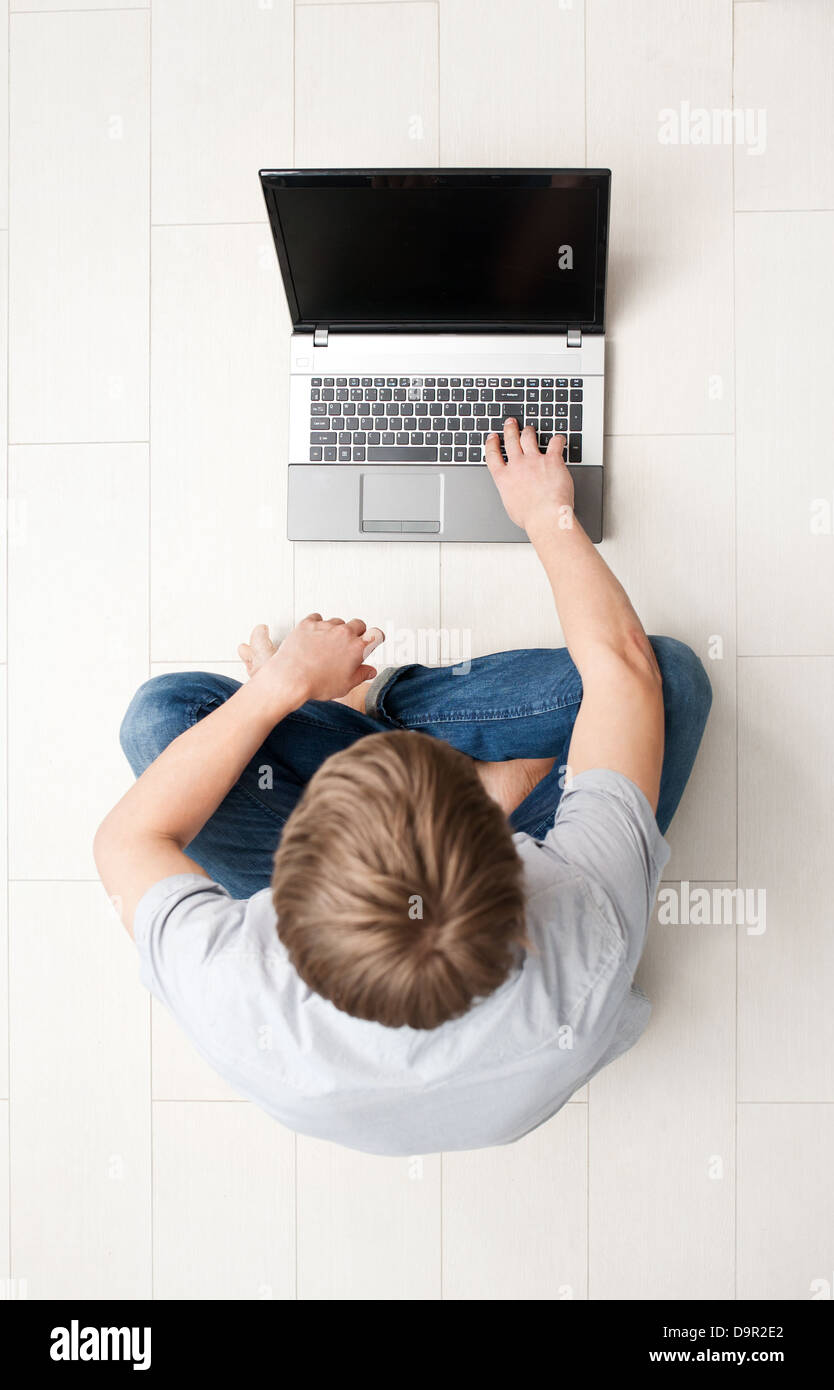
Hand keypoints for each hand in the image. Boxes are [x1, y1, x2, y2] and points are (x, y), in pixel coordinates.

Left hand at [243, 614, 383, 707]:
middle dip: (356, 633)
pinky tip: (313, 637)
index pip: (377, 634)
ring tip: (326, 645)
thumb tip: (370, 671)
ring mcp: (325, 626)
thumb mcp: (345, 685)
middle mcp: (344, 633)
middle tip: (347, 646)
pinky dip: (317, 625)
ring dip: (336, 630)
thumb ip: (361, 675)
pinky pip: (317, 618)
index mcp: (357, 648)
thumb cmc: (317, 684)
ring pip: (337, 621)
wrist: (290, 679)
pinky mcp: (308, 623)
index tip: (371, 642)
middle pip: (358, 624)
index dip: (375, 638)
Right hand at [485, 419, 574, 533]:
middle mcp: (517, 465)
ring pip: (528, 437)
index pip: (493, 455)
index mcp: (504, 478)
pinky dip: (557, 439)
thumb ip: (511, 492)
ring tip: (530, 429)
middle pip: (510, 441)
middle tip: (510, 423)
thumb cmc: (530, 517)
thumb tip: (514, 491)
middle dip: (510, 429)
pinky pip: (555, 443)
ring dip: (529, 431)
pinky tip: (559, 439)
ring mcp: (534, 460)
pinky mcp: (552, 460)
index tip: (493, 438)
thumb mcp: (511, 505)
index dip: (492, 444)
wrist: (545, 517)